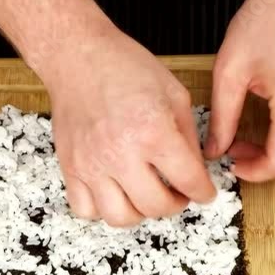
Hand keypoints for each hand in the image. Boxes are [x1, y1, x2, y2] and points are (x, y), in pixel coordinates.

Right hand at [41, 32, 215, 225]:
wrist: (77, 56)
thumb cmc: (123, 67)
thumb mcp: (173, 94)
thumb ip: (189, 137)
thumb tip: (196, 172)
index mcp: (153, 131)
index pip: (189, 182)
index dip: (204, 192)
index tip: (204, 192)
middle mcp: (121, 153)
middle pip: (156, 206)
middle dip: (176, 204)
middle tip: (178, 193)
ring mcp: (92, 164)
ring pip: (120, 218)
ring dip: (140, 212)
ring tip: (145, 195)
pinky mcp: (70, 168)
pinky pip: (86, 210)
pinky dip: (103, 209)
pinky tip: (114, 193)